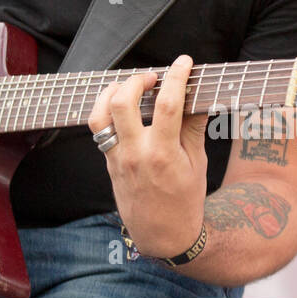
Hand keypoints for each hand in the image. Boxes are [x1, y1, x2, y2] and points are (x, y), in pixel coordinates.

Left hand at [88, 54, 209, 257]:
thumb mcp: (198, 164)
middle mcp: (135, 154)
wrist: (162, 235)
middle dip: (136, 79)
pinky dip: (106, 109)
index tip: (184, 62)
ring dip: (112, 91)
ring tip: (131, 85)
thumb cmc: (185, 201)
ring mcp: (117, 158)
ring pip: (99, 114)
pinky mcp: (108, 162)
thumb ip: (194, 127)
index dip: (176, 77)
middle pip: (122, 103)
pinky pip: (99, 128)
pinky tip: (121, 104)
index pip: (167, 105)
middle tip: (153, 77)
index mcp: (163, 154)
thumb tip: (198, 96)